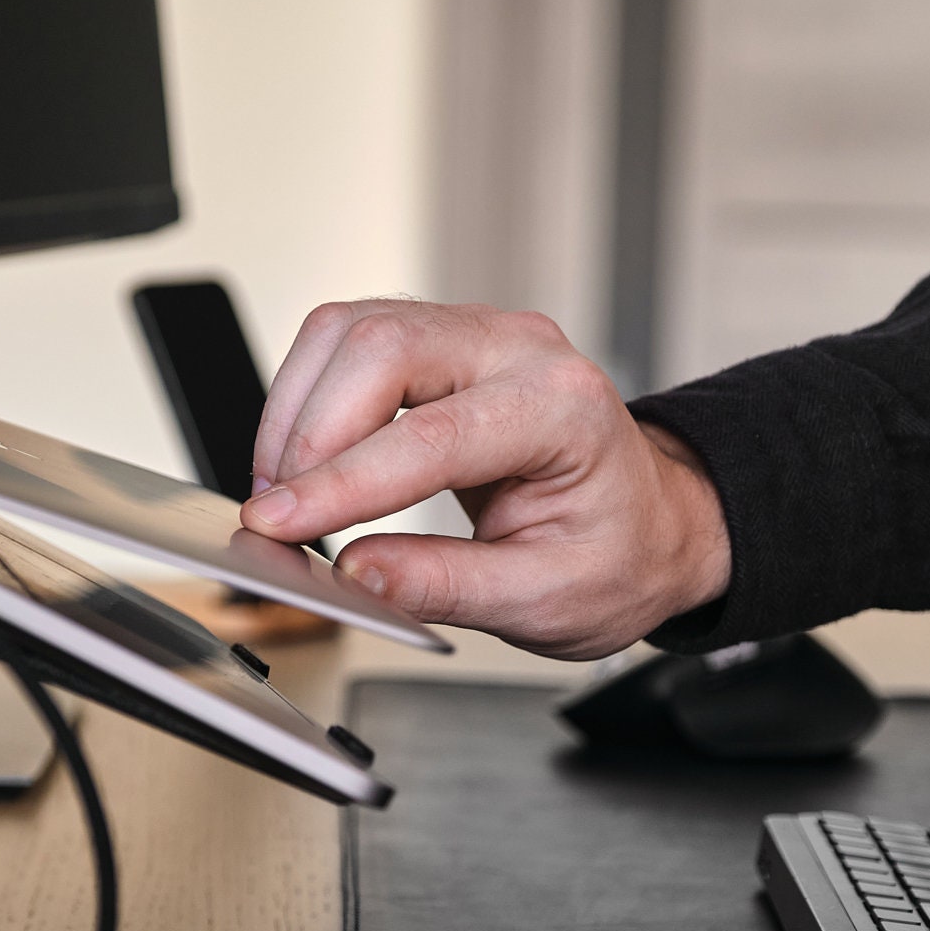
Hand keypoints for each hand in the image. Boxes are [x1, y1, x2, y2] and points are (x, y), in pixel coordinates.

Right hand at [240, 300, 729, 659]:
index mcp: (563, 407)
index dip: (342, 482)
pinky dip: (308, 397)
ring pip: (349, 330)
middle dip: (309, 435)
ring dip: (297, 410)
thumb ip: (446, 587)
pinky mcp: (438, 339)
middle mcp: (520, 348)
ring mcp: (477, 332)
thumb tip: (356, 577)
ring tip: (287, 495)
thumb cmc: (615, 555)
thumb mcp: (546, 600)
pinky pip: (349, 340)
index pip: (430, 435)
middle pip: (380, 348)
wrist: (649, 524)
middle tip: (279, 517)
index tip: (280, 524)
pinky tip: (305, 461)